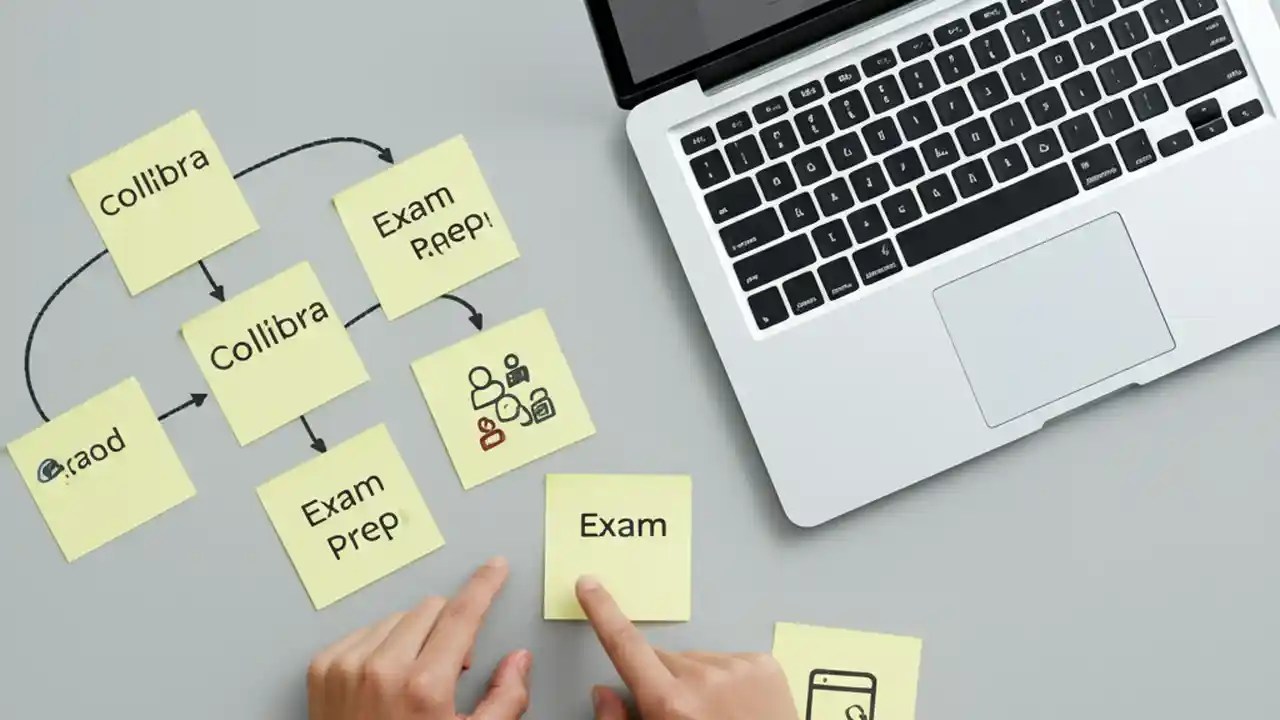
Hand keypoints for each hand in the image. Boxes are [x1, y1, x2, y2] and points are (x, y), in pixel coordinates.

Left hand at [308, 557, 531, 719]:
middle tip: (449, 667)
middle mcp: (382, 669)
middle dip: (448, 628)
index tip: (494, 568)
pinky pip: (363, 632)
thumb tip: (518, 661)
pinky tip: (384, 678)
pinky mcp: (322, 668)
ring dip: (412, 637)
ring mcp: (347, 666)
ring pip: (396, 618)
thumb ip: (505, 699)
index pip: (462, 614)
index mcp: (424, 686)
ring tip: (412, 677)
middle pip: (430, 609)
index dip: (484, 586)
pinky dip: (379, 647)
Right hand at [577, 577, 796, 719]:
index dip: (603, 612)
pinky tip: (737, 708)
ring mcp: (738, 668)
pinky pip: (729, 661)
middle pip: (663, 659)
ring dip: (698, 681)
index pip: (626, 646)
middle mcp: (704, 678)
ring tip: (715, 716)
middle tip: (680, 716)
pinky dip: (728, 680)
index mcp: (671, 704)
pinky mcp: (764, 665)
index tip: (590, 585)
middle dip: (662, 680)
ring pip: (698, 661)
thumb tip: (603, 691)